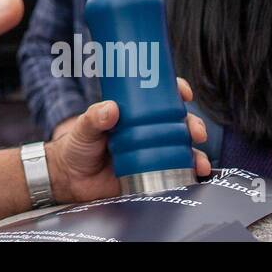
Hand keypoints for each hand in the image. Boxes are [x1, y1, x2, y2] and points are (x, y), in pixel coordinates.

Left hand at [44, 78, 210, 203]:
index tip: (184, 91)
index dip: (177, 90)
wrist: (72, 180)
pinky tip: (196, 175)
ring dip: (197, 153)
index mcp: (134, 114)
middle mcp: (148, 131)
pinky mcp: (153, 175)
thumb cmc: (78, 147)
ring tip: (199, 160)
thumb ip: (94, 118)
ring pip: (184, 149)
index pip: (160, 97)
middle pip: (180, 123)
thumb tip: (111, 108)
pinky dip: (190, 174)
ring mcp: (153, 153)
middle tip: (195, 131)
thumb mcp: (84, 127)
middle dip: (194, 124)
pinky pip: (177, 173)